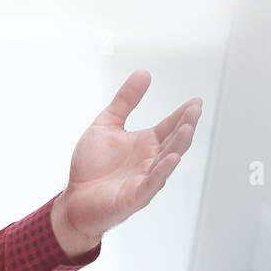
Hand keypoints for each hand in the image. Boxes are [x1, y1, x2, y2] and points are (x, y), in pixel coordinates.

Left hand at [53, 70, 201, 256]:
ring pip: (168, 160)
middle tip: (195, 109)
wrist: (74, 197)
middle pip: (174, 141)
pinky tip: (172, 159)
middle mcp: (150, 160)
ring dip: (179, 145)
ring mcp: (145, 178)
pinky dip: (162, 171)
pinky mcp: (135, 195)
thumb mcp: (106, 124)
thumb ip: (125, 101)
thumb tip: (144, 72)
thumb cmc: (92, 165)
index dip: (182, 114)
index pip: (170, 126)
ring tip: (189, 127)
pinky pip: (152, 183)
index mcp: (146, 143)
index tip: (196, 100)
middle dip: (185, 125)